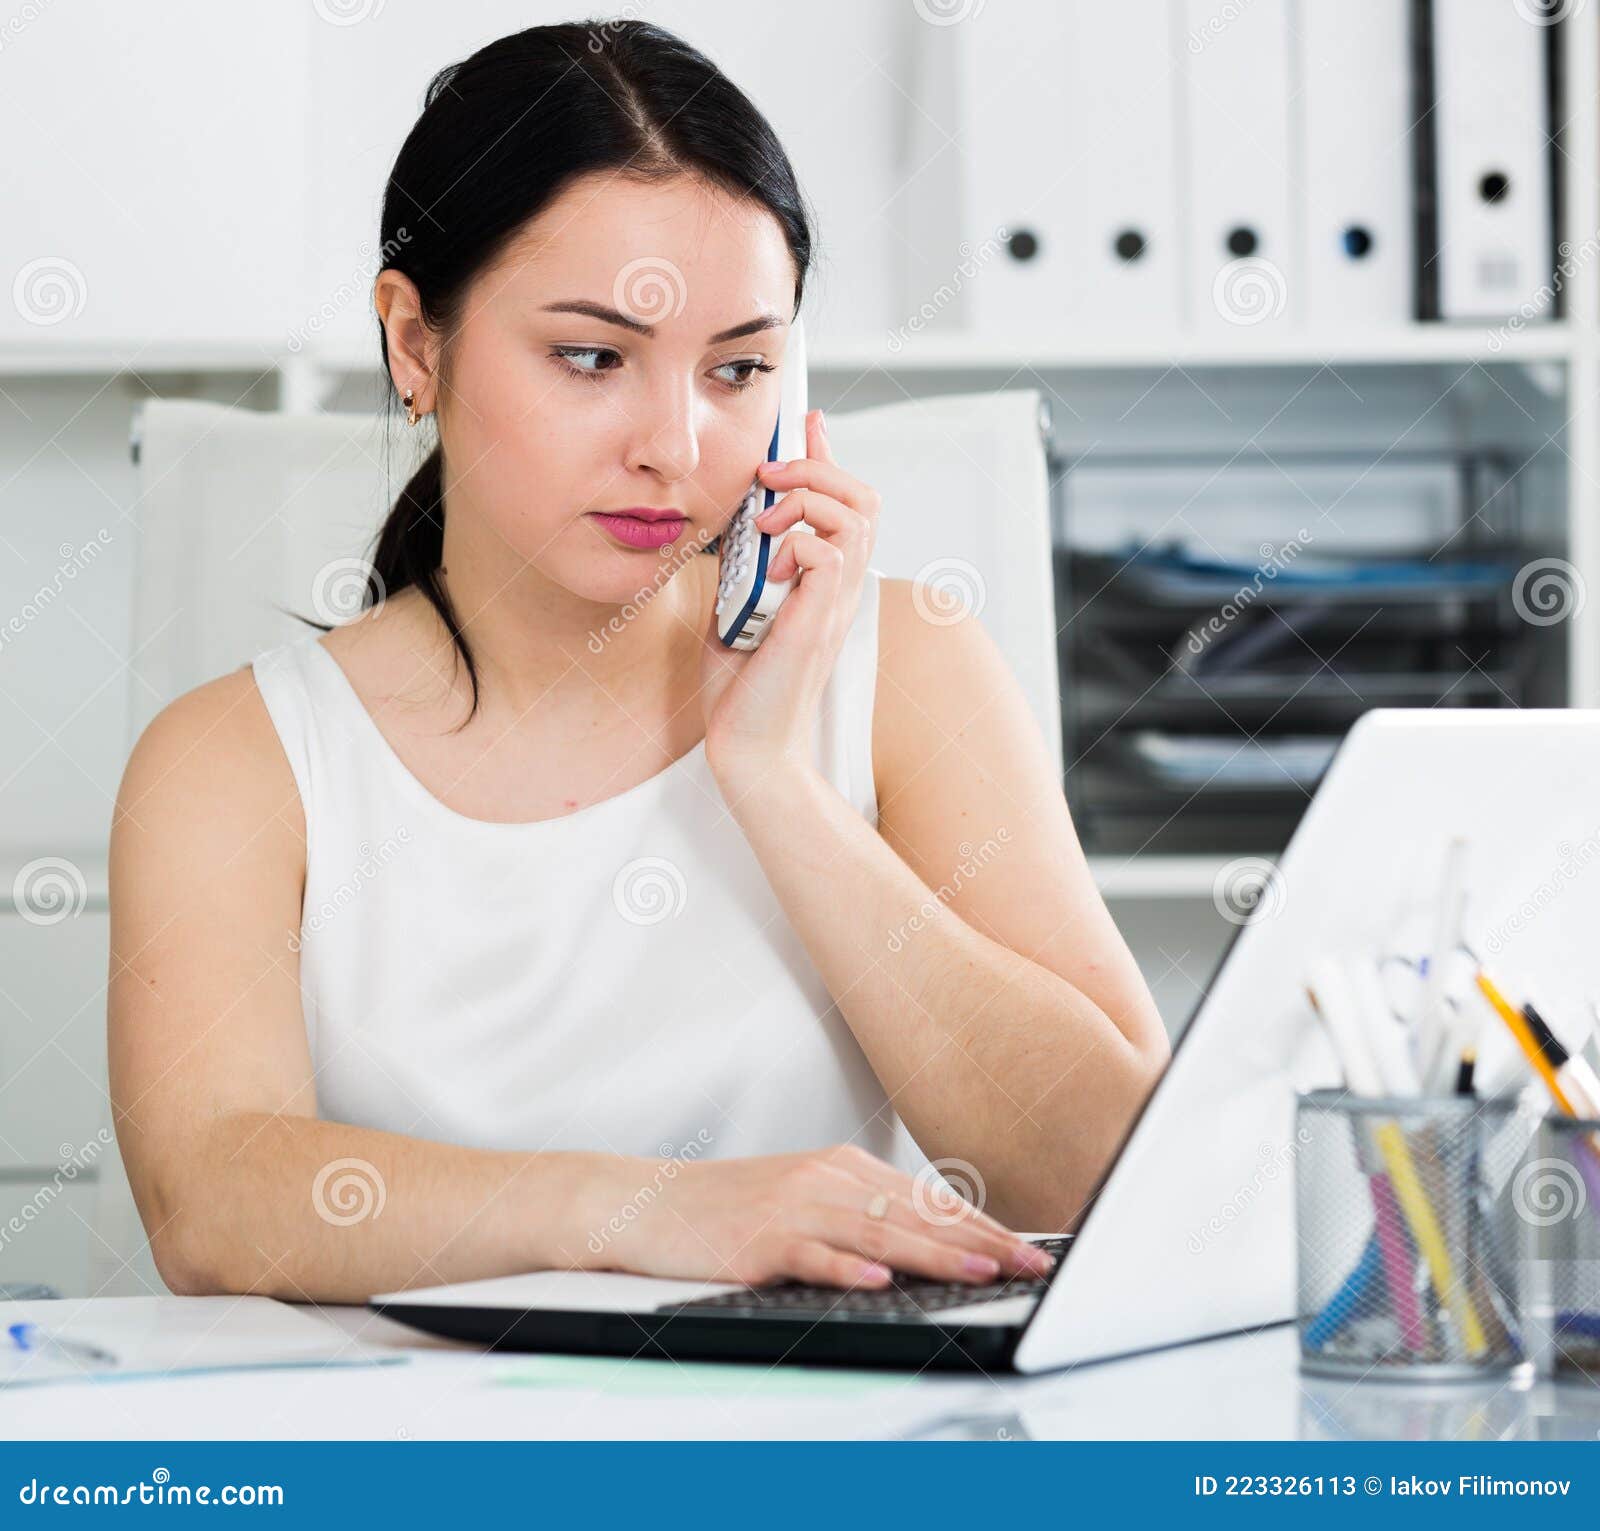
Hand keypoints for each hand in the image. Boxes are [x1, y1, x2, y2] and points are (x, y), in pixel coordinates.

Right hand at [585, 1144, 1054, 1287]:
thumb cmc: (729, 1211)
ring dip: (933, 1254)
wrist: (646, 1203)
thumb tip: (931, 1247)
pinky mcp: (757, 1239)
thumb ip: (863, 1219)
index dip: (983, 1226)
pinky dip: (846, 1268)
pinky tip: (878, 1281)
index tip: (1028, 1250)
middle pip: (915, 1215)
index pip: (929, 1200)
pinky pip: (811, 1254)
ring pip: (877, 1233)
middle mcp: (825, 1179)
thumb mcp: (805, 1202)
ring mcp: (791, 1206)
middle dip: (980, 1242)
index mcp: (844, 1168)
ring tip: (980, 1270)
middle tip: (1029, 1265)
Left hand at [699, 409, 880, 787]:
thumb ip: (744, 569)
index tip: (806, 424)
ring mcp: (834, 605)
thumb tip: (736, 532)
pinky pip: (827, 552)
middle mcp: (839, 590)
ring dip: (807, 499)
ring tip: (766, 521)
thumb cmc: (740, 692)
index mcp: (824, 585)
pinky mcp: (818, 620)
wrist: (746, 747)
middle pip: (864, 497)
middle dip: (819, 468)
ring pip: (855, 514)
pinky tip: (767, 568)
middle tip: (771, 476)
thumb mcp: (735, 610)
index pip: (845, 506)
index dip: (827, 458)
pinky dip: (794, 544)